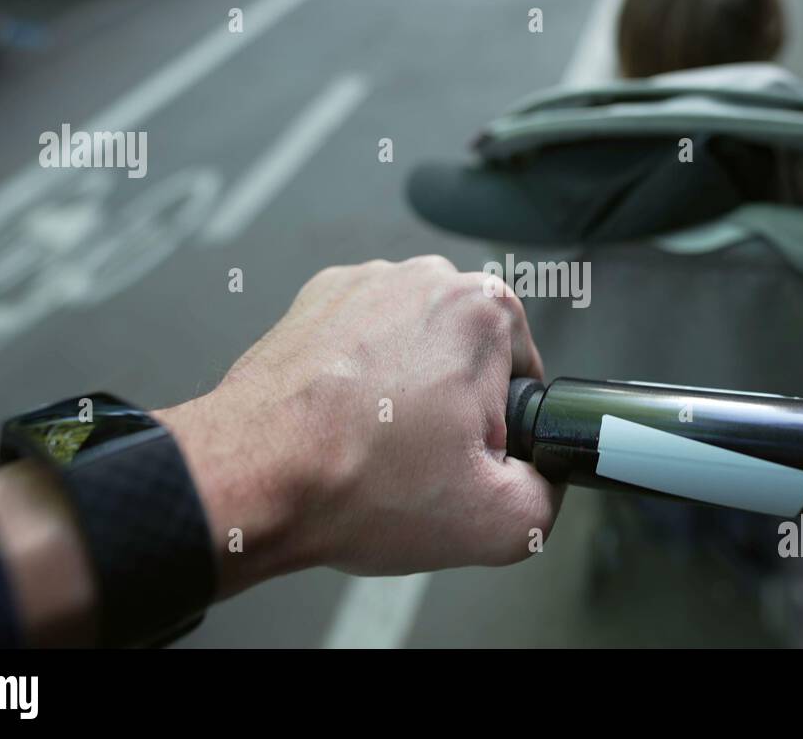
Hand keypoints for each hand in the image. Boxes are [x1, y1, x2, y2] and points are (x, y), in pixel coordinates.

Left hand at [156, 256, 561, 594]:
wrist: (250, 478)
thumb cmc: (355, 483)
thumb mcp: (501, 522)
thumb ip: (552, 495)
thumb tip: (546, 478)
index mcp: (484, 310)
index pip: (527, 378)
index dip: (502, 434)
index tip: (466, 460)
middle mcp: (425, 279)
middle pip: (470, 359)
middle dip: (454, 410)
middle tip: (418, 461)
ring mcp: (364, 285)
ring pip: (416, 350)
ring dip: (405, 394)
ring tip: (373, 446)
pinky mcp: (316, 301)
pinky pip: (363, 343)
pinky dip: (358, 381)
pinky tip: (341, 424)